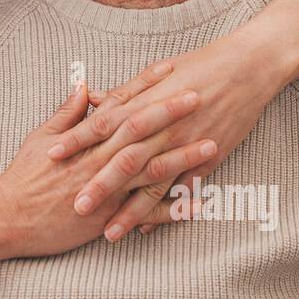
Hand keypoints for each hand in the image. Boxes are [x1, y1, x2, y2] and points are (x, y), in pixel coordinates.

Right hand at [0, 71, 210, 256]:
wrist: (9, 217)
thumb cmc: (24, 177)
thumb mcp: (42, 137)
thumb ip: (67, 113)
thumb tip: (85, 88)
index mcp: (85, 138)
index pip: (121, 104)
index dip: (146, 86)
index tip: (170, 69)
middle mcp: (99, 159)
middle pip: (142, 130)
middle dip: (172, 112)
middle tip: (200, 95)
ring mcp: (106, 188)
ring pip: (151, 168)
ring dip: (183, 156)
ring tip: (211, 144)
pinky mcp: (108, 215)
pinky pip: (147, 211)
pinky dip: (173, 207)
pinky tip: (198, 201)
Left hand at [72, 26, 285, 227]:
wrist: (248, 68)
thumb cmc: (200, 65)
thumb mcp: (158, 73)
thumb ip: (124, 92)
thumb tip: (92, 99)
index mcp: (147, 103)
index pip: (103, 124)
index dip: (76, 140)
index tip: (51, 155)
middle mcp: (163, 127)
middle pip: (124, 160)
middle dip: (99, 186)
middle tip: (75, 207)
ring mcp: (186, 145)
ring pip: (152, 184)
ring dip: (130, 211)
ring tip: (109, 233)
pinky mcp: (208, 159)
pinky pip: (183, 190)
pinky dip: (165, 211)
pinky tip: (147, 229)